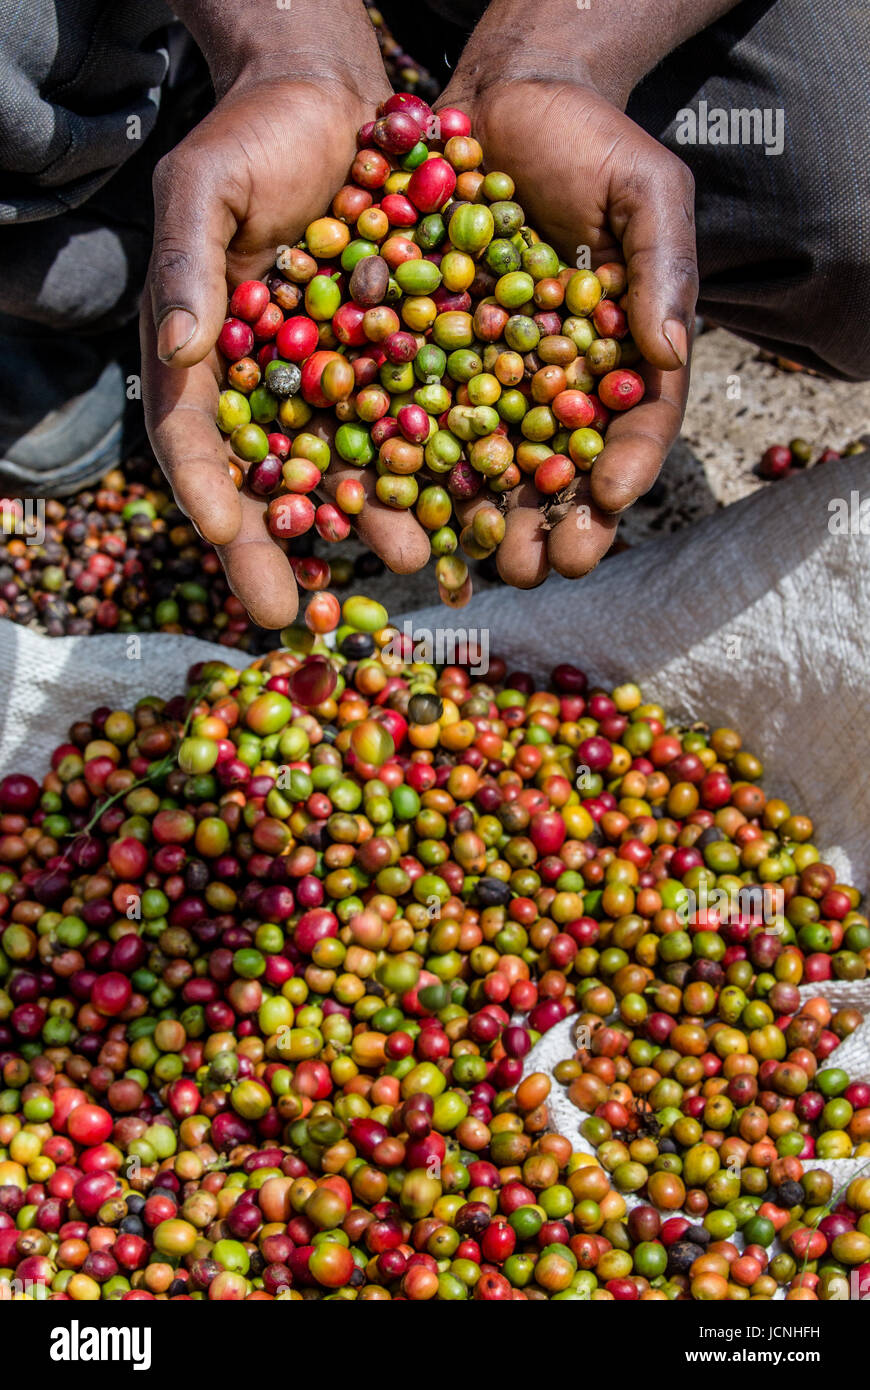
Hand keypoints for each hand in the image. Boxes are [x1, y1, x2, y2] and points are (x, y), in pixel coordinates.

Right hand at [141, 75, 429, 629]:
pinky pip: (410, 423)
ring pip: (346, 465)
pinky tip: (460, 502)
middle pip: (268, 478)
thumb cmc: (251, 141)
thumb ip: (186, 265)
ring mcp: (330, 383)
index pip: (194, 436)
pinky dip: (431, 465)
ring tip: (403, 564)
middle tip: (295, 613)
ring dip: (370, 521)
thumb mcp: (204, 188)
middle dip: (281, 546)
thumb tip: (179, 349)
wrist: (334, 107)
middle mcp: (265, 387)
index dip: (207, 488)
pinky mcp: (393, 365)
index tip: (224, 536)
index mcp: (204, 358)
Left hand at [438, 79, 696, 586]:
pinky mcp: (427, 362)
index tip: (608, 500)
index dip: (625, 467)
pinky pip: (420, 419)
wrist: (498, 102)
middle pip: (561, 466)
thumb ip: (661, 268)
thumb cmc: (588, 142)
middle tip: (541, 565)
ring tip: (478, 560)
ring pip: (492, 464)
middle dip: (552, 522)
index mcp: (620, 356)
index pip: (635, 424)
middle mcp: (556, 382)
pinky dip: (414, 468)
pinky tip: (406, 511)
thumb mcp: (645, 191)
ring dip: (485, 519)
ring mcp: (491, 377)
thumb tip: (669, 352)